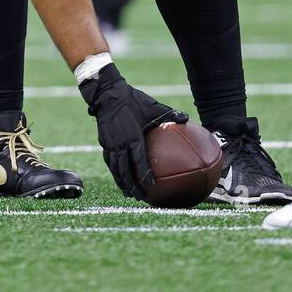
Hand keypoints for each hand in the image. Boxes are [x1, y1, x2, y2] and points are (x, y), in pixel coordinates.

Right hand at [83, 63, 187, 199]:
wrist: (107, 93)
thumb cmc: (131, 99)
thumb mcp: (152, 106)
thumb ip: (170, 114)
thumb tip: (187, 118)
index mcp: (133, 137)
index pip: (139, 161)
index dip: (145, 176)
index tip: (152, 187)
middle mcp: (120, 144)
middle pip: (125, 171)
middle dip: (133, 187)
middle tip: (142, 198)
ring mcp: (110, 144)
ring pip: (115, 169)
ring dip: (122, 183)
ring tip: (129, 194)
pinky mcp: (104, 142)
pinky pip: (109, 161)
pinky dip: (114, 172)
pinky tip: (119, 177)